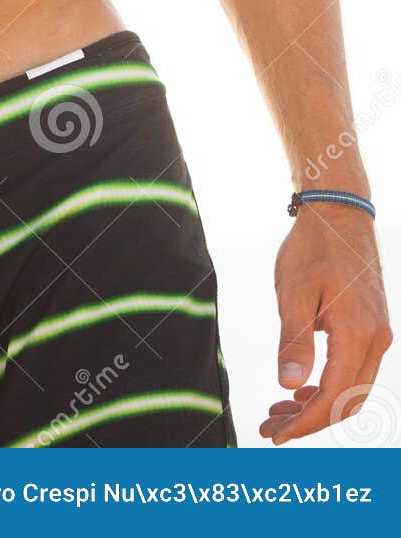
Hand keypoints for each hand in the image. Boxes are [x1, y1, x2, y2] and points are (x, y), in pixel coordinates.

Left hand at [261, 202, 391, 443]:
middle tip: (271, 427)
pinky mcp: (372, 327)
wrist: (339, 212)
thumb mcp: (294, 291)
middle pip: (347, 402)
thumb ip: (293, 340)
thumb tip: (288, 385)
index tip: (275, 436)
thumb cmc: (314, 247)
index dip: (304, 424)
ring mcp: (377, 334)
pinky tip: (301, 388)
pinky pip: (355, 370)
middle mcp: (375, 339)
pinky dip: (329, 387)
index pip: (333, 397)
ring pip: (353, 390)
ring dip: (318, 406)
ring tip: (279, 411)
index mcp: (357, 333)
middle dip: (310, 422)